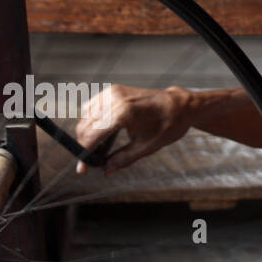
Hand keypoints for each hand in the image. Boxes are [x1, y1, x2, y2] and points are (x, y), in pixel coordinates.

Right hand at [75, 84, 193, 173]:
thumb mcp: (146, 147)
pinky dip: (94, 121)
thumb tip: (105, 171)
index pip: (93, 135)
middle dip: (85, 145)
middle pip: (85, 126)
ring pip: (86, 117)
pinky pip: (93, 107)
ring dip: (89, 134)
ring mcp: (112, 92)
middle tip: (93, 162)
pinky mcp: (112, 90)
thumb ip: (123, 159)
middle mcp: (114, 99)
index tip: (82, 169)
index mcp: (124, 114)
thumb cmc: (167, 126)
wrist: (179, 106)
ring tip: (102, 150)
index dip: (85, 153)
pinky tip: (105, 134)